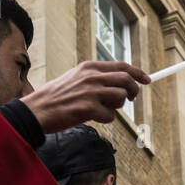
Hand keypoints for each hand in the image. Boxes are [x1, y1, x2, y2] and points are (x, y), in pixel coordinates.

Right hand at [24, 61, 149, 131]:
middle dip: (133, 91)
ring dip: (116, 107)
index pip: (122, 66)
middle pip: (126, 80)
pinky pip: (110, 116)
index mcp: (89, 67)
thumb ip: (96, 78)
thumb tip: (120, 84)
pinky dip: (105, 119)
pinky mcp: (88, 109)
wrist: (37, 110)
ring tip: (101, 109)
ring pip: (120, 97)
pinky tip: (91, 118)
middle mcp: (91, 77)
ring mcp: (90, 92)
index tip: (147, 80)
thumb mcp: (75, 78)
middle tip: (130, 99)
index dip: (138, 73)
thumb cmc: (56, 98)